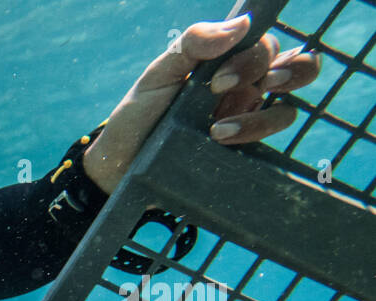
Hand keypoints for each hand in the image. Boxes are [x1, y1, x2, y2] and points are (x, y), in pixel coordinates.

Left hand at [81, 12, 321, 193]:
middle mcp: (245, 88)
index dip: (260, 51)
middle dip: (289, 72)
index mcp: (229, 62)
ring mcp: (245, 119)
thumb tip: (242, 23)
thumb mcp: (161, 71)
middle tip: (258, 85)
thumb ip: (195, 42)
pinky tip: (219, 139)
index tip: (221, 72)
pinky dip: (253, 136)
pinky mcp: (242, 149)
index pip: (268, 43)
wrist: (121, 160)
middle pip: (297, 68)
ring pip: (286, 110)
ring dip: (260, 118)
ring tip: (219, 130)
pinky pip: (269, 141)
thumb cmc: (142, 111)